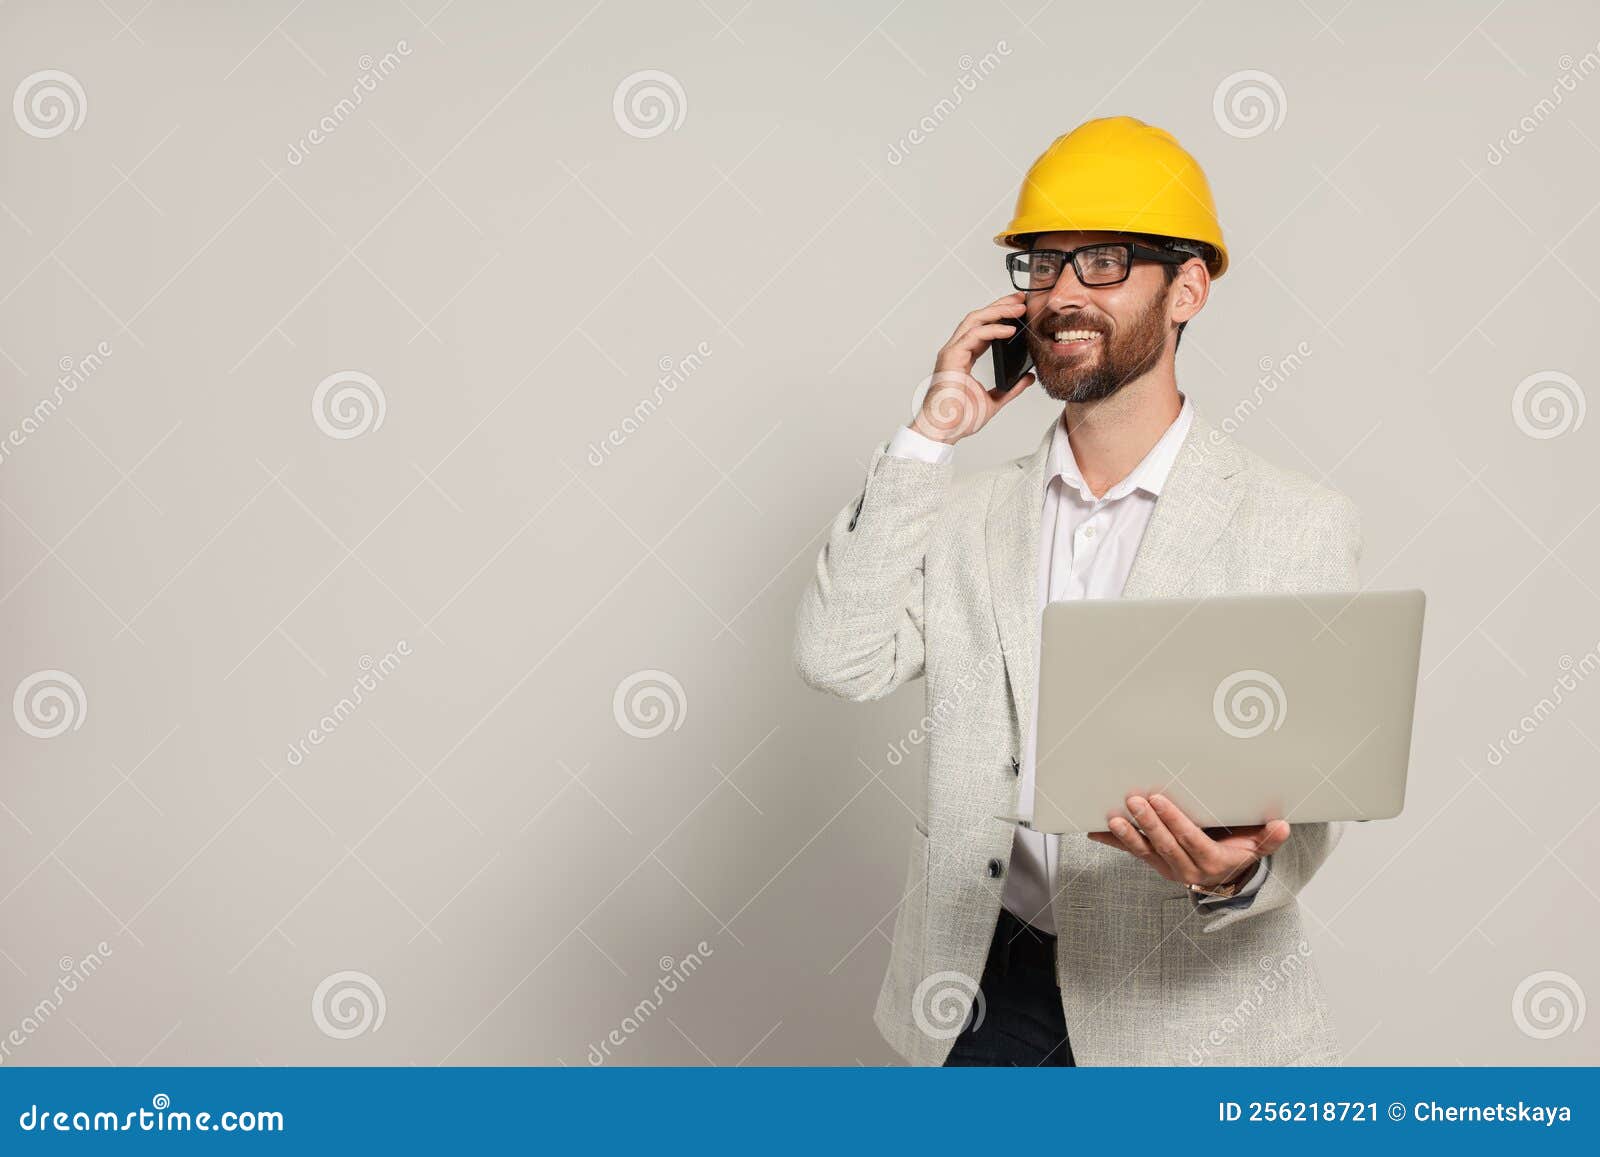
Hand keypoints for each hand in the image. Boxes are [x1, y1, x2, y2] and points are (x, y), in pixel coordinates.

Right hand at [911, 291, 1035, 445]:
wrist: (943, 431)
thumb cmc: (958, 419)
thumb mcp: (994, 401)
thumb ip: (1010, 388)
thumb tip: (1028, 377)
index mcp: (964, 359)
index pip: (983, 330)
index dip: (1000, 318)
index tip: (1019, 312)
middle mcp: (956, 351)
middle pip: (978, 318)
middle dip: (1000, 306)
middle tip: (1021, 301)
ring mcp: (952, 352)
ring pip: (974, 320)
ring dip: (997, 311)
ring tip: (1018, 308)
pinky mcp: (951, 357)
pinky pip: (973, 335)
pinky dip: (992, 329)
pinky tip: (1008, 329)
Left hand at [1087, 793, 1289, 889]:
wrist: (1226, 881)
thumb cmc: (1239, 856)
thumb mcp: (1257, 849)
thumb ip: (1269, 839)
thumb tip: (1282, 826)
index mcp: (1212, 861)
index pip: (1190, 839)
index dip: (1174, 821)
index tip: (1160, 800)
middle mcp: (1187, 868)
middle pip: (1165, 844)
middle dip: (1148, 822)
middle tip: (1134, 800)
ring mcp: (1168, 867)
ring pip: (1145, 851)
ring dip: (1128, 834)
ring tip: (1113, 817)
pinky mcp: (1155, 864)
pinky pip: (1133, 853)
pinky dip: (1114, 842)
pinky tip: (1094, 831)